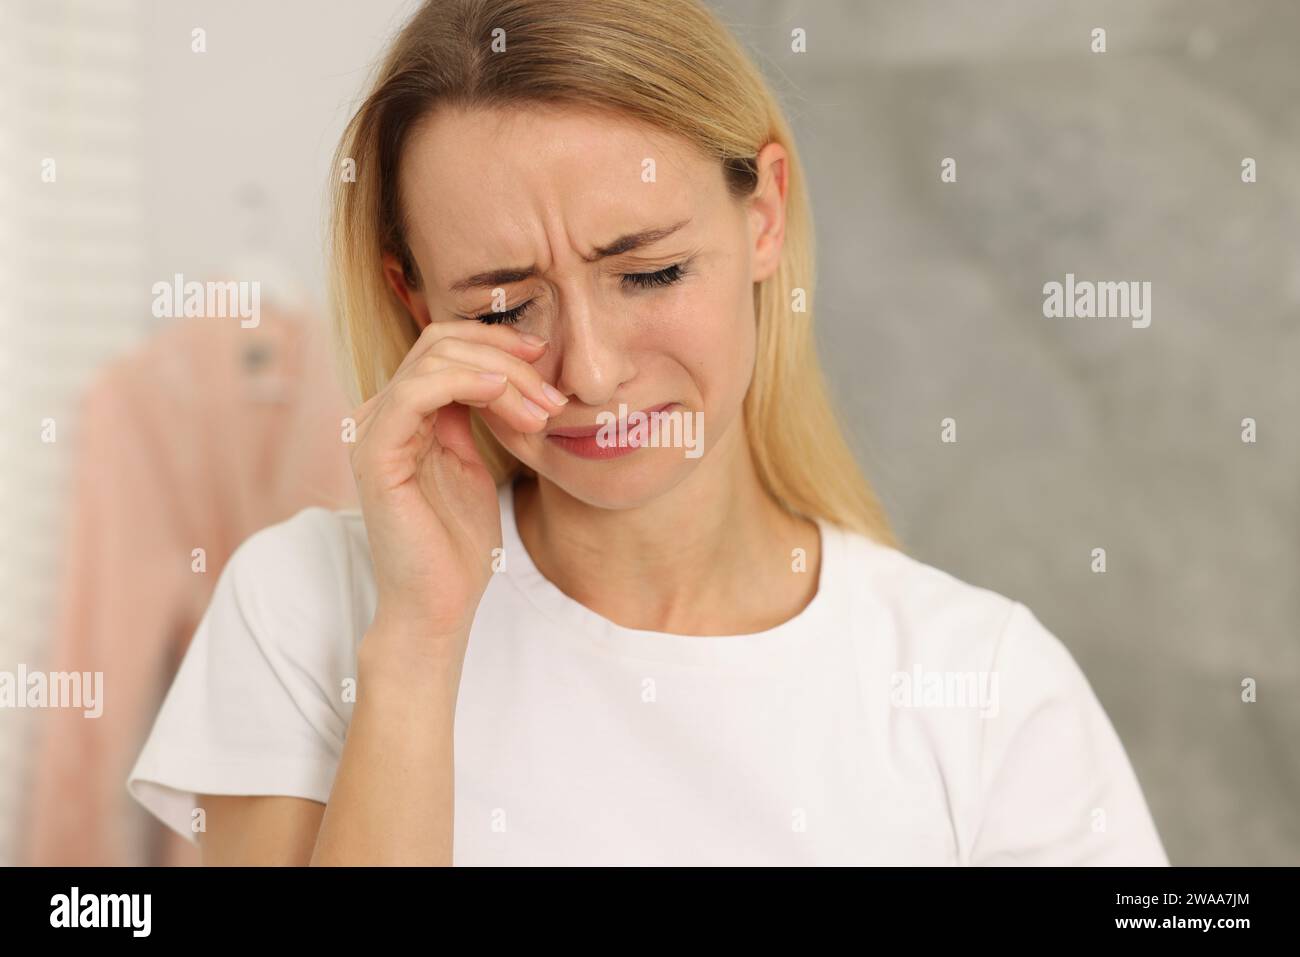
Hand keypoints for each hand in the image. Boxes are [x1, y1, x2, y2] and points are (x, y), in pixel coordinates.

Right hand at [348, 320, 566, 654]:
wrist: (439, 606)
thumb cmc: (458, 546)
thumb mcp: (474, 465)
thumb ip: (476, 417)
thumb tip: (505, 372)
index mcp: (403, 415)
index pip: (445, 347)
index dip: (498, 343)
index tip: (546, 358)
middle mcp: (379, 415)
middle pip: (440, 343)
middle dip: (505, 357)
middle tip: (551, 393)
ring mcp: (371, 432)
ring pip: (434, 360)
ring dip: (500, 376)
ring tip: (540, 411)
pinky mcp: (374, 455)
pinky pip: (417, 392)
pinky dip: (466, 382)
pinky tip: (503, 396)